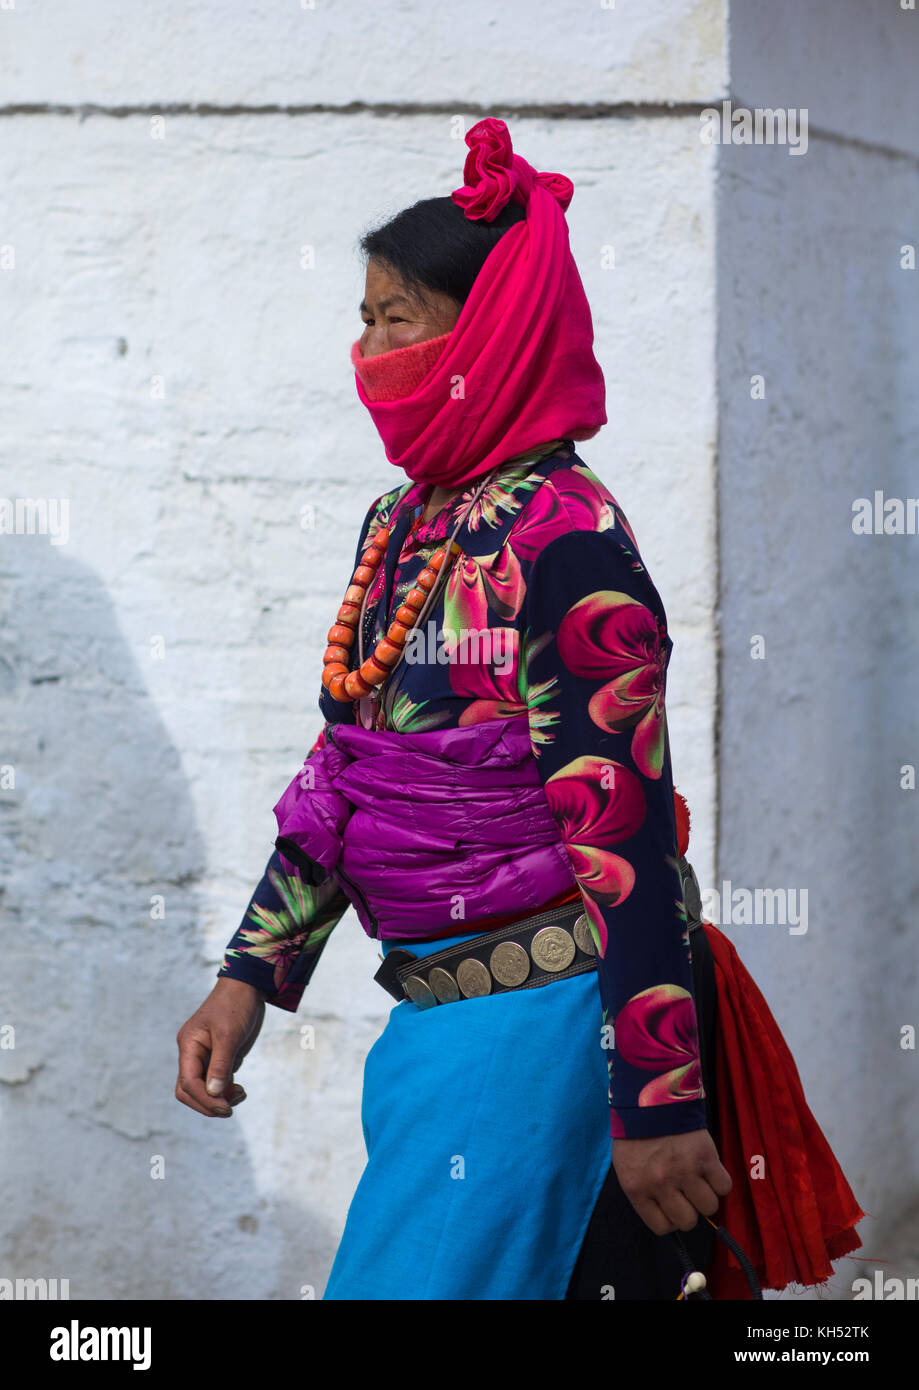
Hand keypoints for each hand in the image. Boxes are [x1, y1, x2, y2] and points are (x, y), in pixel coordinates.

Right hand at [175, 978, 266, 1117]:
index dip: (204, 1099)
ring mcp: (205, 1056)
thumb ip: (221, 1064)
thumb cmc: (236, 1005)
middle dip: (208, 1104)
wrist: (248, 987)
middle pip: (189, 1091)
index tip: (225, 1107)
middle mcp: (192, 1053)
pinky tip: (240, 1090)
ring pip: (203, 1089)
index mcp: (189, 1045)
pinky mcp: (219, 1057)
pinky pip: (216, 1083)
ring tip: (240, 1095)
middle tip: (230, 1109)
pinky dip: (226, 1091)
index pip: (188, 1082)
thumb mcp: (229, 1034)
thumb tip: (214, 1094)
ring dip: (219, 1099)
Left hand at [611, 1128, 731, 1234]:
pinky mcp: (705, 1156)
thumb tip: (666, 1215)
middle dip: (690, 1210)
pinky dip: (720, 1181)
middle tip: (686, 1192)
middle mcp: (661, 1184)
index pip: (662, 1227)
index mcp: (637, 1188)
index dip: (670, 1218)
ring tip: (698, 1178)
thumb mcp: (628, 1168)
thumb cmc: (636, 1135)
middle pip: (688, 1221)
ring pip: (709, 1206)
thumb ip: (644, 1194)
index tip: (672, 1206)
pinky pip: (724, 1186)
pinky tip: (709, 1169)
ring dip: (706, 1195)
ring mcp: (685, 1171)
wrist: (649, 1099)